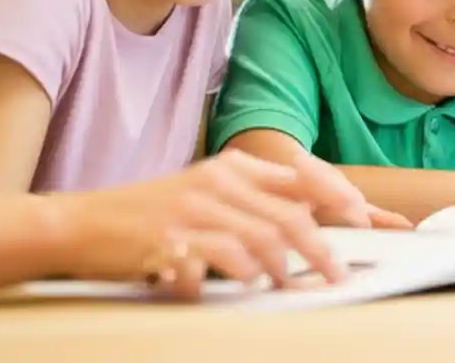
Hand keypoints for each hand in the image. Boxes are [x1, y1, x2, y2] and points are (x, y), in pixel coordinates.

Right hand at [43, 149, 359, 298]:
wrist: (82, 223)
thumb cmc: (148, 215)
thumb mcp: (205, 194)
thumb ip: (253, 204)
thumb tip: (308, 225)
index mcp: (232, 166)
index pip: (303, 177)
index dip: (343, 199)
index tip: (372, 222)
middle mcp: (219, 181)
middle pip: (290, 214)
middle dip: (323, 247)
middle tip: (339, 273)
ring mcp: (196, 208)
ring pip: (264, 239)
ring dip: (286, 268)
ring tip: (293, 285)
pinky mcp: (175, 238)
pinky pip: (224, 260)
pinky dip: (241, 278)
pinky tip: (243, 287)